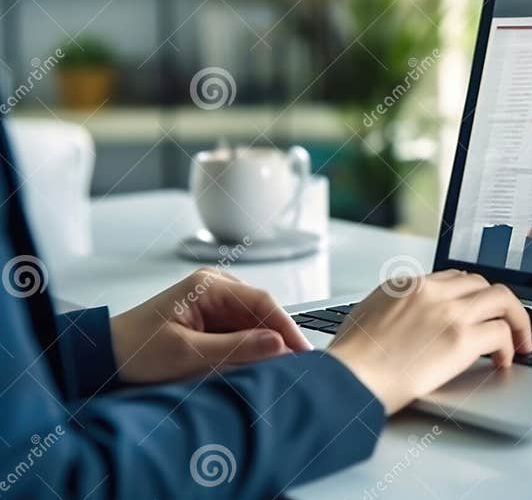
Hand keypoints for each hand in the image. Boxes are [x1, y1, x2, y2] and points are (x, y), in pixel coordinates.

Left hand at [109, 268, 311, 383]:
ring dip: (265, 345)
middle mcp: (215, 287)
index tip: (303, 352)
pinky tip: (257, 366)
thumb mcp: (187, 354)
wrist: (104, 357)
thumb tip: (277, 344)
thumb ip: (235, 348)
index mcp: (209, 285)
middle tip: (295, 367)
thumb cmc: (135, 350)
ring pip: (254, 324)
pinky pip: (241, 332)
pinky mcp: (211, 319)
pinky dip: (250, 349)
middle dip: (278, 338)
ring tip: (279, 370)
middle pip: (261, 312)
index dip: (287, 328)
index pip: (262, 302)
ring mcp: (214, 302)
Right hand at [328, 270, 531, 414]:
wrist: (347, 379)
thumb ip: (392, 310)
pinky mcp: (461, 338)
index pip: (452, 278)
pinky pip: (501, 333)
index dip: (470, 297)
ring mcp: (448, 312)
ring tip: (518, 341)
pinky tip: (504, 362)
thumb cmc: (350, 360)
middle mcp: (430, 291)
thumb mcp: (365, 316)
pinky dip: (510, 347)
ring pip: (502, 299)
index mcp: (406, 285)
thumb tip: (405, 320)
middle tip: (506, 323)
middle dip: (497, 304)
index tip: (478, 312)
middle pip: (481, 283)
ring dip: (516, 319)